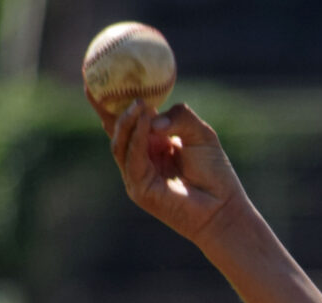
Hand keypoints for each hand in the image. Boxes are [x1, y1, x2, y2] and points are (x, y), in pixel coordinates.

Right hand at [97, 96, 246, 248]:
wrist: (223, 208)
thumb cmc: (215, 173)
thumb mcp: (202, 134)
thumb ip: (180, 117)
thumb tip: (153, 116)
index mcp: (153, 145)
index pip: (127, 122)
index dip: (111, 102)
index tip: (98, 76)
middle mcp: (141, 159)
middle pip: (116, 131)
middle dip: (106, 109)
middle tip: (102, 84)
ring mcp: (137, 175)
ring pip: (121, 144)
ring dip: (128, 122)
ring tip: (139, 104)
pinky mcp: (140, 189)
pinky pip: (134, 158)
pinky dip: (137, 139)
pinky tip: (146, 123)